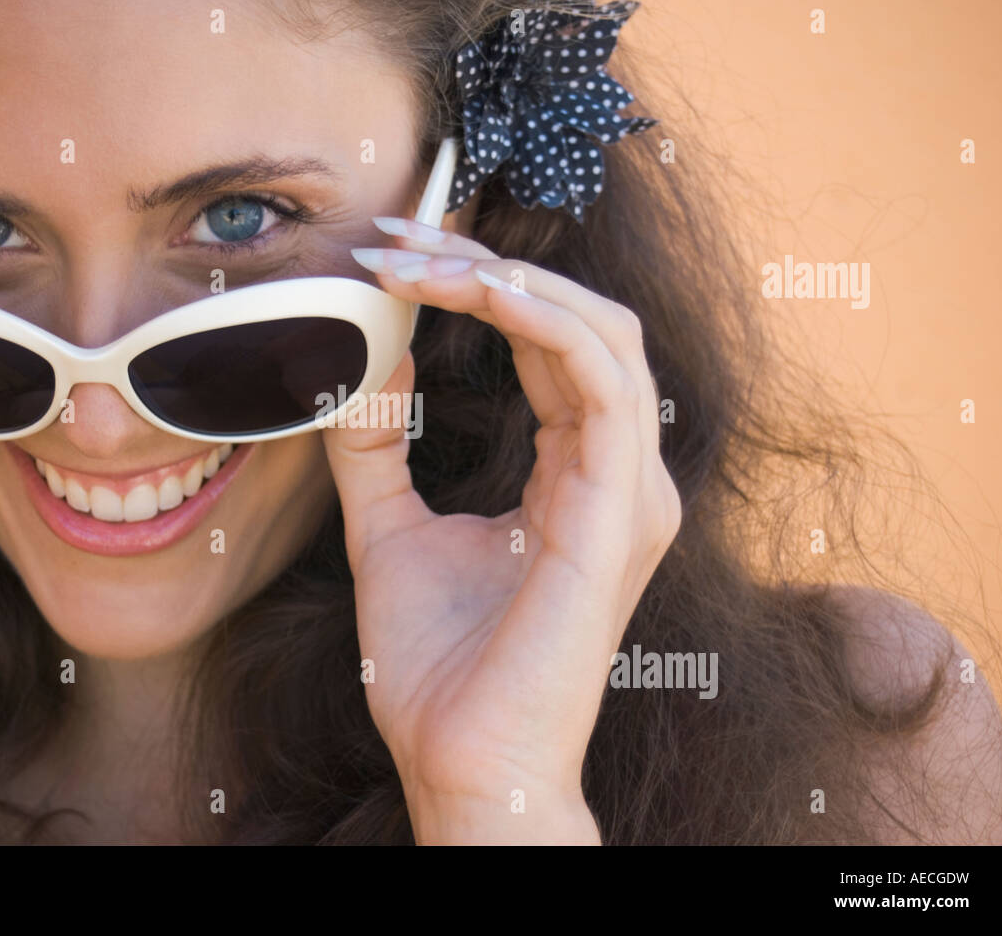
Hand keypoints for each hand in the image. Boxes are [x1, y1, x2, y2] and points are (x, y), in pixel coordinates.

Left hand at [321, 218, 681, 842]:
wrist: (462, 764)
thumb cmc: (438, 668)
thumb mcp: (387, 531)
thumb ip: (377, 446)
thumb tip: (371, 358)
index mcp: (579, 478)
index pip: (548, 347)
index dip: (480, 288)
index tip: (396, 256)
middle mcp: (620, 476)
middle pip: (581, 323)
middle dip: (490, 265)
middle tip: (400, 237)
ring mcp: (630, 493)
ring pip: (601, 334)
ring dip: (509, 281)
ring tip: (421, 257)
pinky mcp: (620, 514)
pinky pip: (601, 382)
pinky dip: (542, 321)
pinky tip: (473, 294)